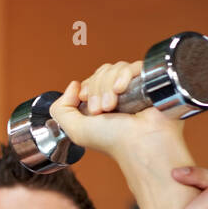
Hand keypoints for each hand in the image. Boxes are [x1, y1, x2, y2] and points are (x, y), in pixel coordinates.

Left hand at [48, 61, 182, 159]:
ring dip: (109, 86)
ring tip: (113, 106)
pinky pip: (132, 66)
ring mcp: (132, 88)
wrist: (140, 142)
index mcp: (101, 105)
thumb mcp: (75, 130)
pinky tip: (122, 90)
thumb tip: (73, 85)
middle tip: (102, 110)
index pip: (89, 81)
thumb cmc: (113, 141)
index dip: (86, 90)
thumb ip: (61, 110)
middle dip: (97, 90)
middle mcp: (116, 96)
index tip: (90, 107)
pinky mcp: (147, 81)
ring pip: (114, 68)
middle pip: (100, 73)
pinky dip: (124, 76)